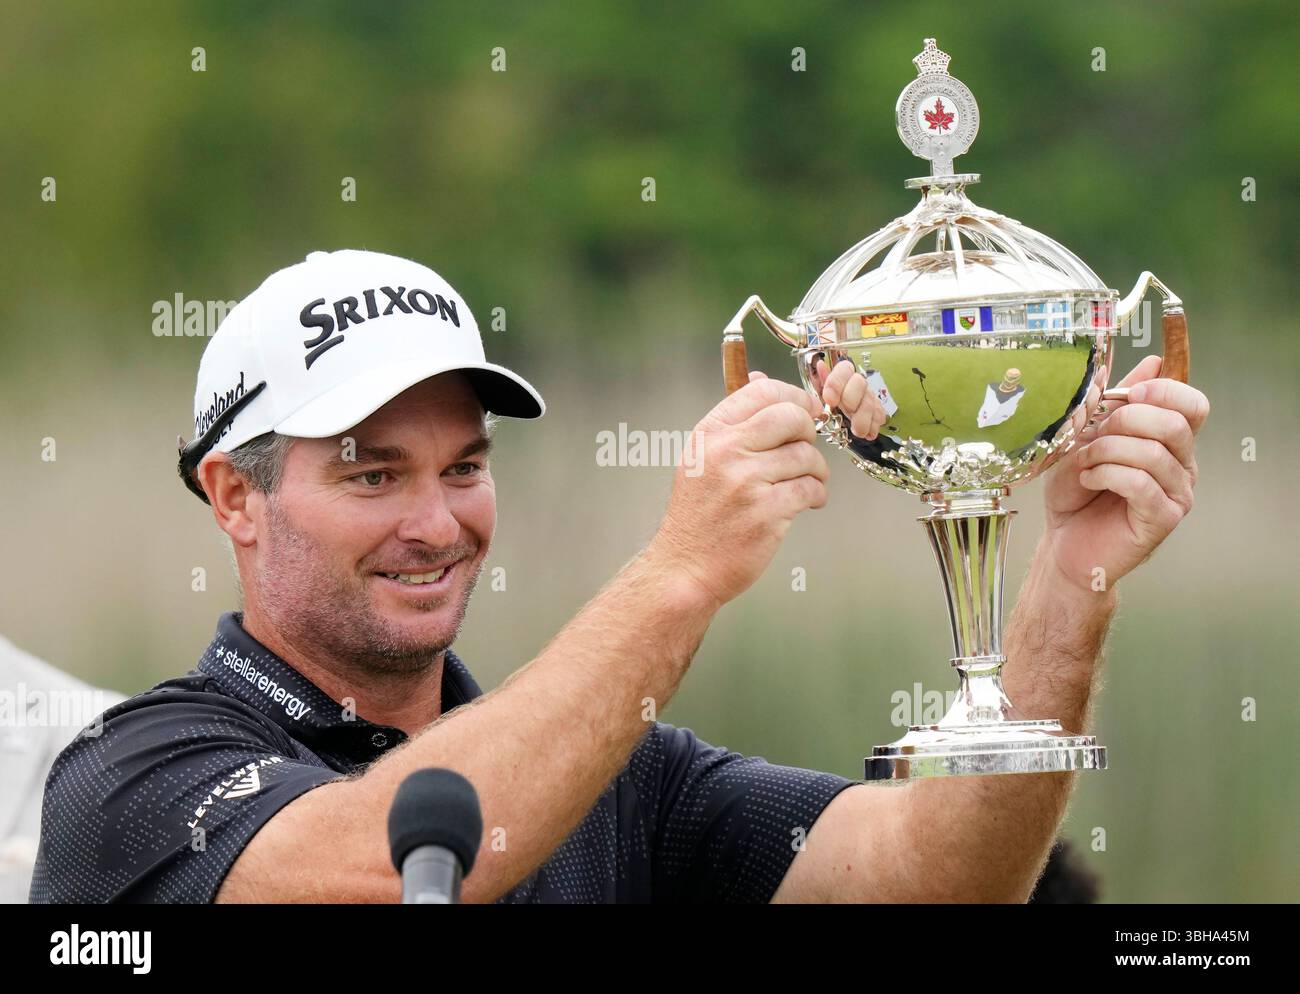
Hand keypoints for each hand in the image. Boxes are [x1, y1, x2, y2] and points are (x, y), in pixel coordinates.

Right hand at [649, 371, 827, 606]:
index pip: (762, 392)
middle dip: (809, 430)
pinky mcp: (766, 513)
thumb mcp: (702, 458)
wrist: (685, 566)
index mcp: (710, 434)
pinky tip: (809, 501)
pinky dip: (817, 495)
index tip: (805, 411)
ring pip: (806, 455)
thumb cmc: (699, 513)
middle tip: (808, 447)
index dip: (793, 397)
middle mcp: (726, 452)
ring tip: (808, 482)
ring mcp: (746, 482)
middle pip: (790, 417)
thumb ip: (734, 422)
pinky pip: (810, 489)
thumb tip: (761, 380)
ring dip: (816, 469)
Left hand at [811, 357, 886, 439]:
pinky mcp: (877, 409)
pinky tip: (869, 432)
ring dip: (864, 418)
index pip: (844, 369)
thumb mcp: (820, 392)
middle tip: (848, 412)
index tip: (830, 399)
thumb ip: (821, 380)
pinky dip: (874, 425)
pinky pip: (879, 414)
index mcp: (843, 375)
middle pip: (860, 383)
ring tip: (858, 431)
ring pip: (871, 401)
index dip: (837, 383)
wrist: (842, 415)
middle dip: (852, 399)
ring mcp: (868, 395)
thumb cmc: (830, 402)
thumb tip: (820, 365)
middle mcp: (857, 383)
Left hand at [1040, 355, 1209, 592]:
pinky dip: (1106, 475)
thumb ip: (1118, 402)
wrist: (1065, 542)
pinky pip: (1141, 483)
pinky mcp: (1163, 518)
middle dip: (1126, 420)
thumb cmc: (1076, 491)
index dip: (1163, 390)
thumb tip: (1153, 362)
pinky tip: (1088, 480)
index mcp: (1169, 441)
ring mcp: (1177, 493)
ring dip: (1107, 450)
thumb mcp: (1088, 436)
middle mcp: (1182, 465)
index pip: (1192, 404)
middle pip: (1176, 424)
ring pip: (1154, 452)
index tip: (1126, 395)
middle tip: (1094, 436)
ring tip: (1084, 463)